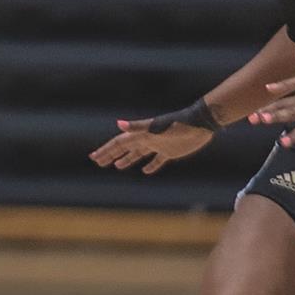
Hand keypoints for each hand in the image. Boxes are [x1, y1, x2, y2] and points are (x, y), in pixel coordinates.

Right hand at [90, 115, 214, 174]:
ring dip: (127, 159)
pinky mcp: (170, 151)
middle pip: (125, 148)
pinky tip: (146, 171)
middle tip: (98, 161)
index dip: (106, 150)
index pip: (119, 144)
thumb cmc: (178, 123)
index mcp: (141, 134)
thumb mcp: (156, 126)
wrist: (199, 123)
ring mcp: (158, 145)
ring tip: (117, 166)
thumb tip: (118, 124)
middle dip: (111, 155)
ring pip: (138, 154)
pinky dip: (151, 166)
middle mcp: (147, 139)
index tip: (94, 157)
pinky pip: (157, 160)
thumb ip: (137, 126)